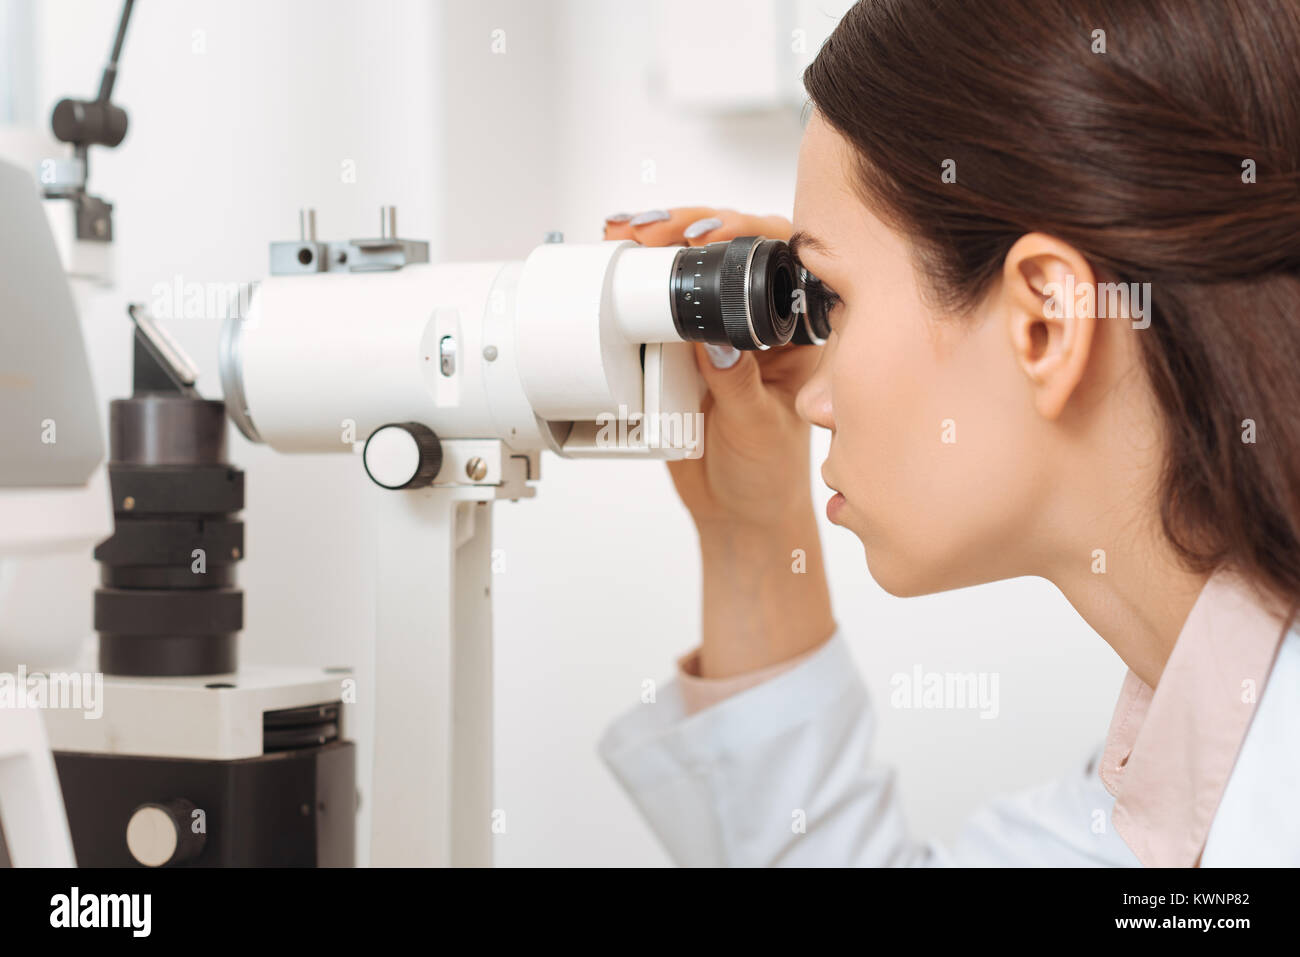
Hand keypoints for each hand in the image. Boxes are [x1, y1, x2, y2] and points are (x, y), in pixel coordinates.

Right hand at [604, 207, 821, 531]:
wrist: (734, 512)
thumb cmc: (768, 474)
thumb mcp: (757, 429)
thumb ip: (737, 384)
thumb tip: (712, 339)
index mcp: (799, 333)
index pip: (782, 259)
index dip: (748, 234)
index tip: (708, 236)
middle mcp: (760, 323)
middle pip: (731, 249)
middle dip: (689, 227)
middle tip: (652, 232)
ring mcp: (718, 331)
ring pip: (693, 267)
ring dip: (658, 243)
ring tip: (628, 235)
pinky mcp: (680, 347)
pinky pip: (659, 305)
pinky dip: (636, 281)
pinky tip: (617, 263)